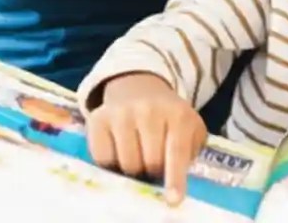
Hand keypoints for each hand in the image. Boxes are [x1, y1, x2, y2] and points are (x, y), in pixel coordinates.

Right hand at [87, 73, 206, 205]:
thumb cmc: (169, 117)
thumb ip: (189, 152)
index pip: (177, 152)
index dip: (175, 178)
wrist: (139, 88)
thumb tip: (176, 180)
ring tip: (138, 156)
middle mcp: (149, 110)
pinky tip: (119, 150)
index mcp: (178, 114)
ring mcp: (121, 113)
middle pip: (150, 163)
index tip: (173, 199)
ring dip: (133, 169)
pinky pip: (103, 158)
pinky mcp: (98, 118)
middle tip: (154, 165)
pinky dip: (111, 163)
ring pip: (127, 164)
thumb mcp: (190, 128)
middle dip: (153, 172)